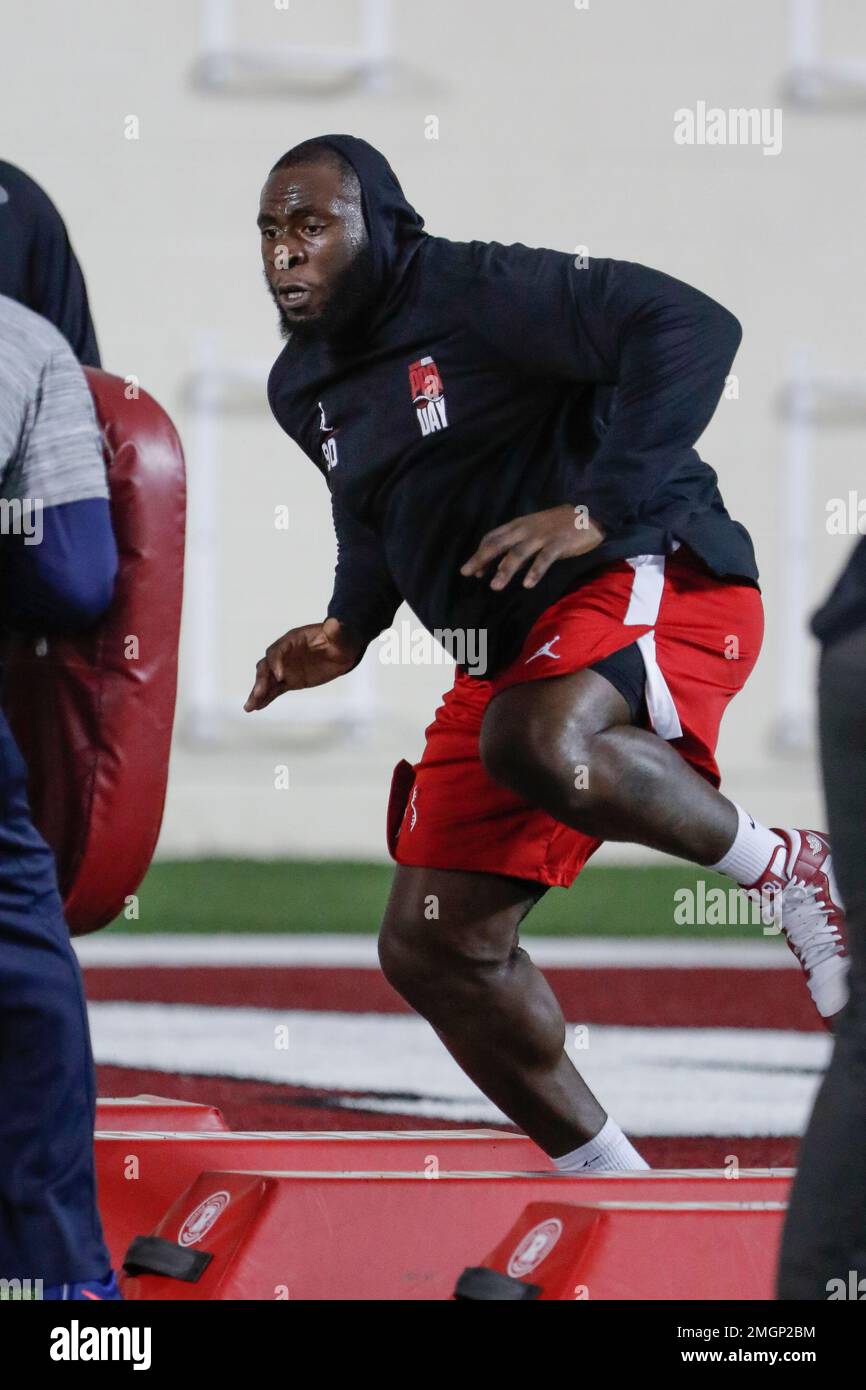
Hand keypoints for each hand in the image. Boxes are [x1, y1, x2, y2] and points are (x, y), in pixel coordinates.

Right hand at [244, 618, 363, 711]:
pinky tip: (256, 707)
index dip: (276, 662)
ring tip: (249, 706)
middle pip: (267, 665)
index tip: (280, 676)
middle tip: (259, 693)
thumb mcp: (341, 636)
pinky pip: (274, 689)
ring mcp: (285, 668)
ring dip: (258, 692)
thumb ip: (335, 632)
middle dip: (262, 679)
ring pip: (267, 680)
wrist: (343, 650)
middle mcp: (284, 654)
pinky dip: (265, 698)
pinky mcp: (289, 681)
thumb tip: (334, 623)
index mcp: (293, 640)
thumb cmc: (341, 640)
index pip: (278, 650)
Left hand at [460, 504, 605, 590]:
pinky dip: (535, 571)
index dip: (481, 553)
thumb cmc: (558, 525)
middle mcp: (526, 530)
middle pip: (499, 544)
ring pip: (518, 553)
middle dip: (482, 559)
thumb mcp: (533, 530)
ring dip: (505, 570)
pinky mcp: (559, 544)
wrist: (589, 513)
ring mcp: (542, 536)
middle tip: (468, 573)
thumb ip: (516, 545)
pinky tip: (527, 585)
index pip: (493, 537)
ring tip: (495, 586)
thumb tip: (497, 566)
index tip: (472, 571)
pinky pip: (544, 559)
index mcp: (518, 525)